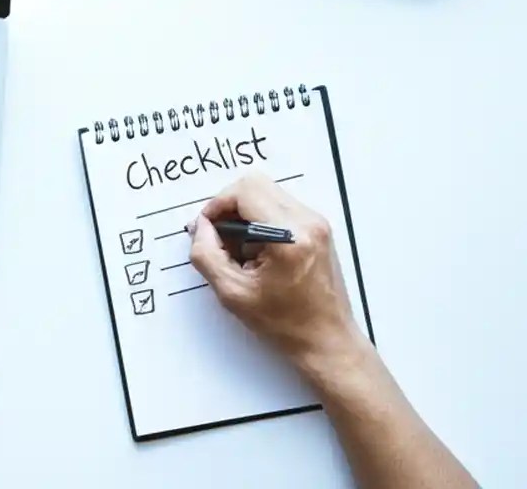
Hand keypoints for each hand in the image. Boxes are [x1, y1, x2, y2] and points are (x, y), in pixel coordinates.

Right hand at [188, 174, 364, 373]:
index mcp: (289, 236)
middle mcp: (307, 222)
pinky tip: (257, 253)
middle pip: (256, 185)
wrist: (327, 340)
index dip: (217, 205)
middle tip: (221, 239)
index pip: (245, 191)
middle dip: (229, 207)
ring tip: (241, 251)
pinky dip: (260, 222)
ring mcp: (316, 223)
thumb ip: (207, 254)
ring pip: (267, 194)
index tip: (207, 229)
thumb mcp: (233, 293)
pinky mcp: (318, 229)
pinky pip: (280, 208)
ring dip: (245, 215)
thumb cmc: (285, 324)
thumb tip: (200, 227)